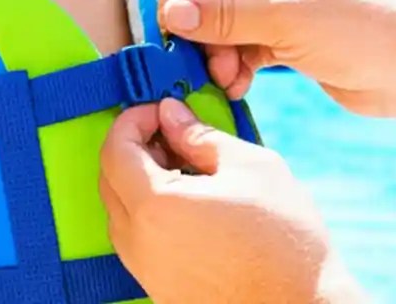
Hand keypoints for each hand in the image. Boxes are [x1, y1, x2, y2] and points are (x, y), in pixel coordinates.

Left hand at [99, 98, 364, 303]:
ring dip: (141, 178)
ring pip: (120, 207)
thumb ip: (201, 136)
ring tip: (188, 168)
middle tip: (174, 134)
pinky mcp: (156, 285)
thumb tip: (171, 114)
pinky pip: (135, 235)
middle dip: (134, 146)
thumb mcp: (252, 168)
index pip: (115, 148)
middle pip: (110, 176)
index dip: (134, 119)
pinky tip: (190, 202)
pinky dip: (149, 209)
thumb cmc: (284, 243)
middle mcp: (137, 240)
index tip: (161, 110)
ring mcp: (143, 267)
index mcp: (154, 205)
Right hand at [158, 0, 395, 117]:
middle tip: (196, 57)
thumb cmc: (356, 31)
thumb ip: (221, 16)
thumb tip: (171, 14)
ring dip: (216, 49)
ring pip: (222, 16)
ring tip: (225, 78)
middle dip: (200, 23)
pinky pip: (240, 39)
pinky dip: (233, 61)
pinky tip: (238, 84)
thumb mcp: (281, 20)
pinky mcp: (284, 29)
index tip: (169, 21)